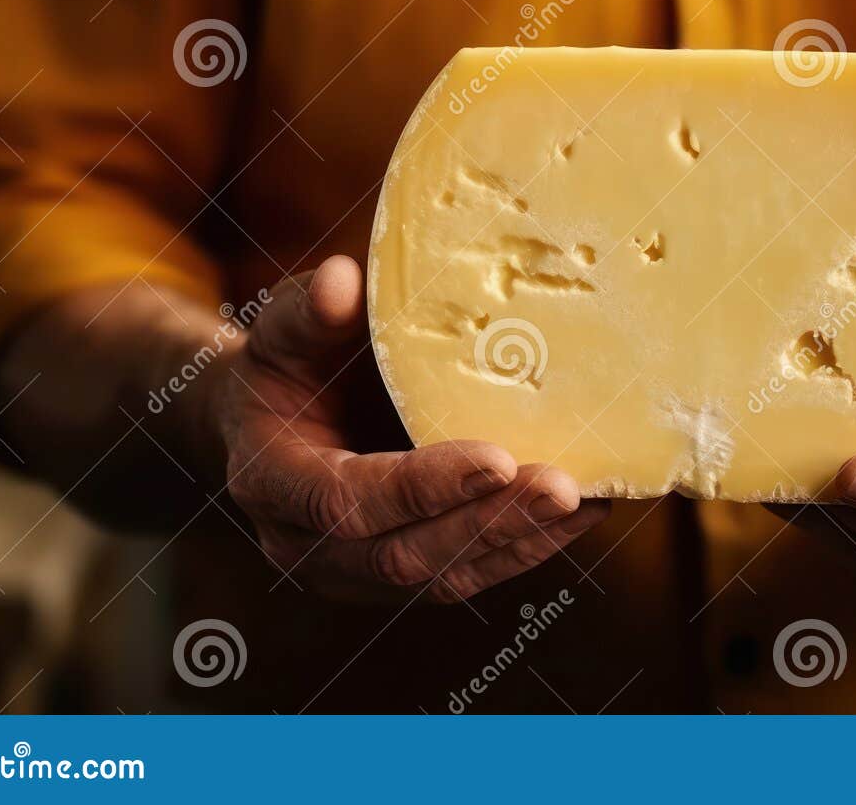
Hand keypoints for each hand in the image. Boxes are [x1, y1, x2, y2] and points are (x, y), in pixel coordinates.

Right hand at [203, 254, 609, 603]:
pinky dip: (528, 545)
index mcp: (274, 484)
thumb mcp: (282, 332)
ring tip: (586, 501)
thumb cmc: (285, 367)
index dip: (424, 485)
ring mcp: (358, 572)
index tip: (497, 458)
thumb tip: (344, 279)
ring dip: (520, 540)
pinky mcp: (404, 574)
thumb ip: (309, 311)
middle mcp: (311, 547)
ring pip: (445, 576)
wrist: (269, 426)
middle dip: (490, 521)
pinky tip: (584, 512)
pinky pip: (468, 573)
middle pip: (407, 554)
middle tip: (562, 487)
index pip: (348, 502)